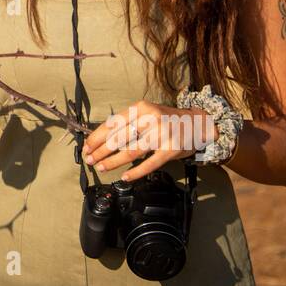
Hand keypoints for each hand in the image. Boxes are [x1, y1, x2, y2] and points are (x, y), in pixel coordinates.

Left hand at [81, 100, 215, 181]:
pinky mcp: (171, 150)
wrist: (198, 123)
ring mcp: (161, 134)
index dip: (96, 137)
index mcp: (141, 108)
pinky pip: (149, 164)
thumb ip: (128, 123)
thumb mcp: (147, 113)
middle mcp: (150, 119)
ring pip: (130, 152)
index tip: (86, 147)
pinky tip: (124, 176)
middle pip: (118, 138)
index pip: (112, 124)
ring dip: (112, 162)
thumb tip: (101, 138)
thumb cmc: (166, 119)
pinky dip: (135, 172)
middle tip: (89, 159)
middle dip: (100, 151)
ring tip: (101, 167)